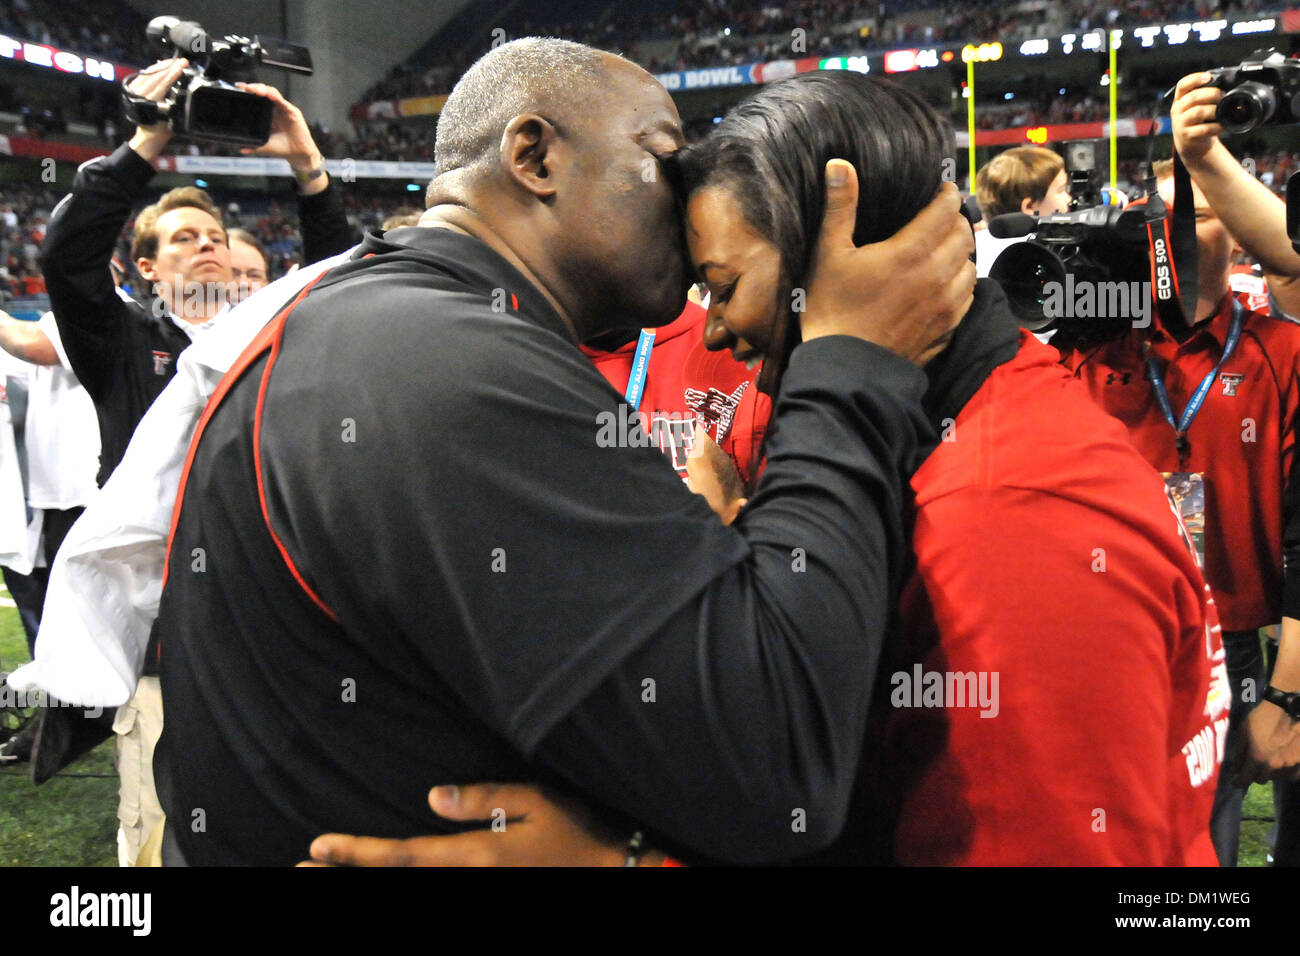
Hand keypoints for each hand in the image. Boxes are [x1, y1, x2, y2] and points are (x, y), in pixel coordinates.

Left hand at [126, 58, 186, 159]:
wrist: (148, 137)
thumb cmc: (160, 131)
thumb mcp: (171, 120)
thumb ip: (174, 104)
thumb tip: (181, 88)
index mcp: (147, 103)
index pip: (162, 83)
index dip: (173, 73)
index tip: (182, 66)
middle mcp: (138, 95)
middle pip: (155, 75)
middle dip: (169, 67)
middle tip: (181, 61)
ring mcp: (134, 91)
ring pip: (148, 73)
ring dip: (162, 66)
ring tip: (174, 61)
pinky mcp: (133, 89)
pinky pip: (144, 75)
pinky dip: (154, 69)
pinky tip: (162, 65)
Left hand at [235, 82, 324, 181]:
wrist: (297, 155)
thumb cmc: (283, 148)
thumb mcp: (264, 146)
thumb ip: (253, 146)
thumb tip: (240, 149)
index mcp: (268, 114)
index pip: (258, 98)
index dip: (248, 92)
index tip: (238, 87)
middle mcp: (276, 109)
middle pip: (264, 92)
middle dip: (254, 87)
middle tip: (244, 87)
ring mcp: (284, 109)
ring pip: (273, 93)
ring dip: (264, 89)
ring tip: (255, 89)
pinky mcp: (293, 112)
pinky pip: (283, 102)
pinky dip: (276, 97)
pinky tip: (269, 95)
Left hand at [300, 783, 642, 865]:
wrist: (612, 874)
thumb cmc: (578, 833)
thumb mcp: (537, 802)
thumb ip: (483, 798)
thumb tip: (432, 798)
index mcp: (476, 856)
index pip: (403, 856)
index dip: (357, 853)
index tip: (318, 846)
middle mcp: (467, 883)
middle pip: (394, 885)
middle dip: (345, 877)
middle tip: (297, 868)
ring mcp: (476, 897)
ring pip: (408, 897)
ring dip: (365, 890)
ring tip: (323, 879)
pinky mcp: (487, 897)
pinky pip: (433, 901)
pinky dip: (401, 892)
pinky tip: (385, 887)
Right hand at [800, 162, 974, 366]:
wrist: (845, 371)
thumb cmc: (832, 312)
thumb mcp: (827, 255)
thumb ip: (839, 208)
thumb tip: (839, 165)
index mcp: (910, 252)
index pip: (946, 208)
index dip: (945, 193)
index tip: (938, 189)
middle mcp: (937, 275)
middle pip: (964, 233)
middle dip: (954, 221)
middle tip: (937, 218)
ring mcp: (946, 304)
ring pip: (971, 265)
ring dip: (960, 253)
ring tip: (941, 250)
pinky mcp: (948, 328)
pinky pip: (967, 295)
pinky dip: (960, 283)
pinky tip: (942, 283)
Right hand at [1170, 72, 1225, 166]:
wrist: (1189, 142)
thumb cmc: (1196, 120)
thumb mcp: (1194, 106)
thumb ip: (1203, 94)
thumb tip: (1226, 83)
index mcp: (1179, 99)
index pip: (1182, 85)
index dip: (1195, 79)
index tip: (1209, 77)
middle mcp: (1177, 110)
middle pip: (1193, 97)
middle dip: (1211, 94)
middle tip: (1222, 95)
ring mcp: (1180, 123)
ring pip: (1198, 112)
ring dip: (1214, 110)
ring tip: (1222, 111)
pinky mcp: (1187, 136)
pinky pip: (1204, 129)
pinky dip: (1216, 126)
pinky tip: (1222, 125)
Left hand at [1233, 701, 1299, 785]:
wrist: (1289, 708)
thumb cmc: (1263, 717)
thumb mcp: (1244, 731)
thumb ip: (1239, 753)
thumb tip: (1236, 768)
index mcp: (1258, 758)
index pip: (1246, 778)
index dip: (1239, 782)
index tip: (1236, 783)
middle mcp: (1275, 765)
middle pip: (1262, 779)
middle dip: (1255, 774)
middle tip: (1253, 765)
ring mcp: (1291, 765)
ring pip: (1277, 777)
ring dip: (1271, 772)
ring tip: (1270, 759)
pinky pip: (1292, 774)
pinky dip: (1286, 771)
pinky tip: (1283, 760)